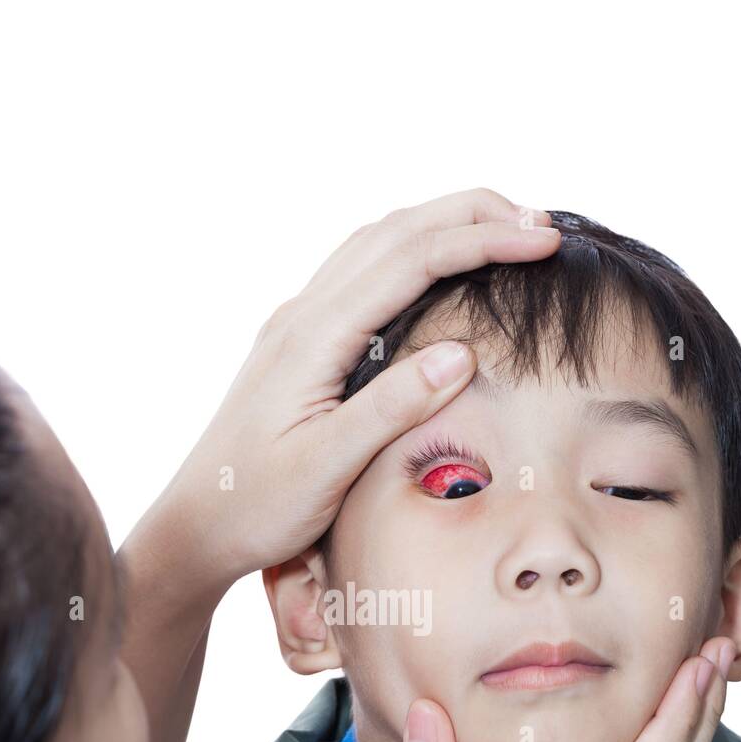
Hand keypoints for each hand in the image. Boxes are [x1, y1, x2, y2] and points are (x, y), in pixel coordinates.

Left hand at [144, 188, 559, 598]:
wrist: (196, 527)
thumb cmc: (256, 507)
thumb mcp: (326, 469)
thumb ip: (391, 408)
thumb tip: (463, 352)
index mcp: (312, 337)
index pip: (411, 261)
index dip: (483, 242)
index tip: (545, 243)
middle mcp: (303, 316)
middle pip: (397, 231)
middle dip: (473, 215)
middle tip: (542, 227)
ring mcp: (299, 326)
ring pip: (378, 244)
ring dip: (444, 226)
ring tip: (506, 232)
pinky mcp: (301, 344)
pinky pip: (363, 272)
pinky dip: (415, 252)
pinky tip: (441, 269)